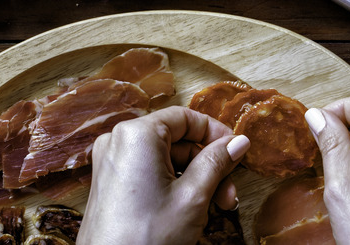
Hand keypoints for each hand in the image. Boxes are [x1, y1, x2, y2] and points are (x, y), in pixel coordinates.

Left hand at [77, 107, 249, 244]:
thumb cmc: (145, 238)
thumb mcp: (193, 197)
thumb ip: (217, 162)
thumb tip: (239, 142)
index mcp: (136, 135)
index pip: (185, 117)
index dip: (215, 133)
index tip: (237, 150)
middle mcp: (118, 142)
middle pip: (177, 141)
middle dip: (207, 166)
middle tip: (229, 193)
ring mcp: (111, 163)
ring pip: (165, 159)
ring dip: (193, 180)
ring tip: (214, 207)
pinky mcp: (110, 183)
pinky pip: (149, 173)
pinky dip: (173, 186)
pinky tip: (190, 210)